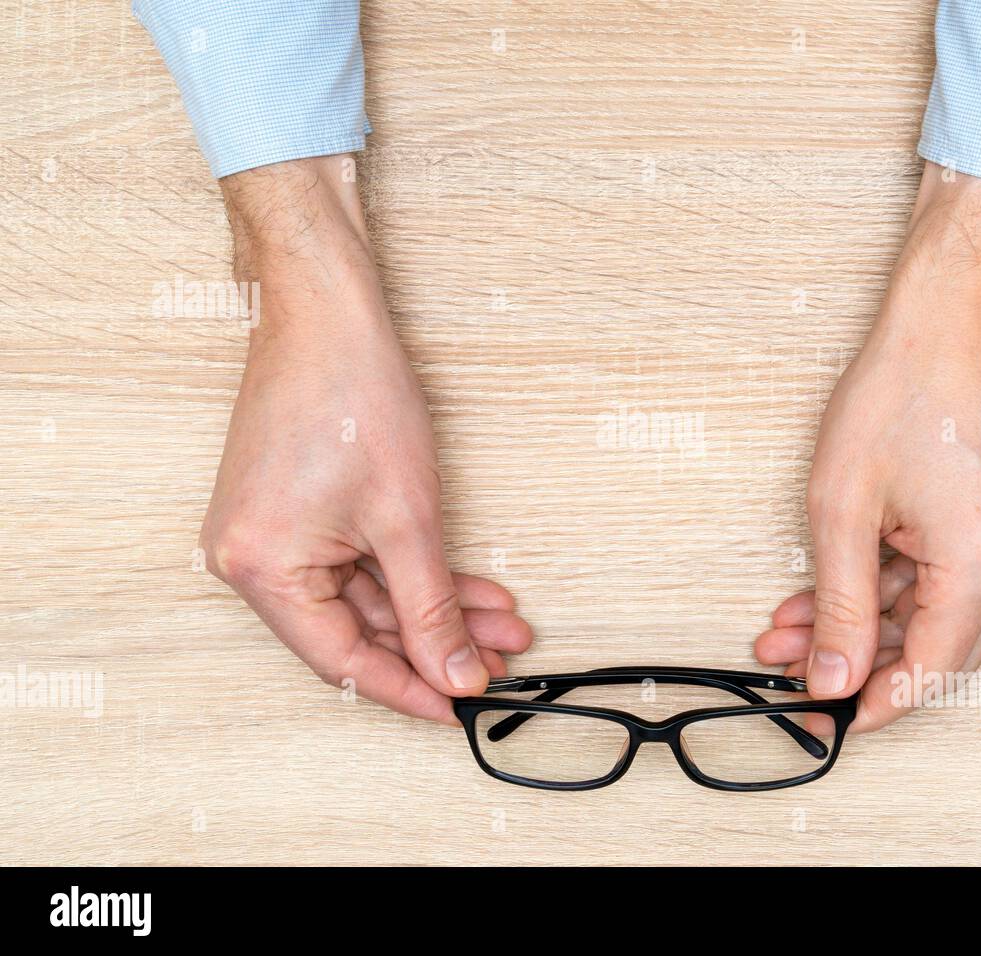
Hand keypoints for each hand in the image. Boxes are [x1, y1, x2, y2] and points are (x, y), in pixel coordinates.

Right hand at [200, 157, 530, 723]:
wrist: (327, 312)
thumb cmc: (354, 395)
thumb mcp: (408, 520)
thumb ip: (431, 609)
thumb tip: (453, 674)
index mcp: (261, 569)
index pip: (343, 661)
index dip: (409, 689)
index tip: (461, 706)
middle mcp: (249, 559)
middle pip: (355, 629)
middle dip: (436, 641)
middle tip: (500, 655)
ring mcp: (267, 533)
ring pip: (364, 596)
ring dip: (434, 606)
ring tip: (501, 621)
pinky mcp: (290, 511)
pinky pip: (354, 561)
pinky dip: (409, 572)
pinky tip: (469, 585)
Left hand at [757, 162, 980, 732]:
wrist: (955, 309)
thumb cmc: (904, 386)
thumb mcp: (843, 506)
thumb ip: (838, 604)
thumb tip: (832, 677)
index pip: (928, 673)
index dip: (872, 706)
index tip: (824, 719)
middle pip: (930, 648)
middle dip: (852, 660)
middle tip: (786, 664)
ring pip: (929, 610)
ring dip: (859, 619)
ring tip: (787, 619)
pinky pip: (941, 574)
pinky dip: (885, 583)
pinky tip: (828, 581)